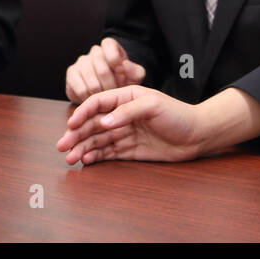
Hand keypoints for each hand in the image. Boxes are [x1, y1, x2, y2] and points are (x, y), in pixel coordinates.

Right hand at [56, 86, 204, 164]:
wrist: (197, 135)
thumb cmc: (178, 114)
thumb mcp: (153, 105)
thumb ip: (127, 111)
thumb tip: (103, 122)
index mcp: (126, 97)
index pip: (98, 103)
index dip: (82, 113)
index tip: (71, 125)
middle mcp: (123, 114)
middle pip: (93, 124)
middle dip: (76, 135)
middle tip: (62, 146)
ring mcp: (126, 132)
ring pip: (98, 140)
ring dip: (83, 148)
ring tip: (70, 158)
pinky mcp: (131, 149)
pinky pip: (109, 152)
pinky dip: (96, 157)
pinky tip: (85, 161)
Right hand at [64, 37, 145, 103]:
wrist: (108, 90)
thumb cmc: (123, 81)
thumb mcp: (134, 77)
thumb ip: (135, 71)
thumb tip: (125, 66)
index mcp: (109, 46)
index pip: (109, 46)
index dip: (116, 62)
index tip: (121, 75)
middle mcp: (94, 51)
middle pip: (102, 69)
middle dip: (111, 86)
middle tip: (115, 94)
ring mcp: (81, 62)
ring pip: (91, 81)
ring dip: (101, 94)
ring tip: (106, 98)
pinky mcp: (72, 74)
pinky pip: (80, 89)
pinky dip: (89, 98)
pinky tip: (94, 99)